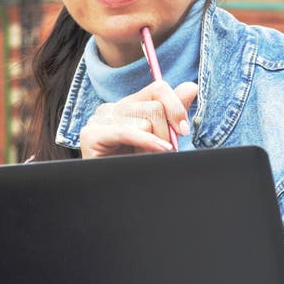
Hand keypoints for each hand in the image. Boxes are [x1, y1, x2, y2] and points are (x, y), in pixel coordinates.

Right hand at [80, 80, 197, 157]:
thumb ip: (173, 113)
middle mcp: (113, 107)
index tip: (184, 130)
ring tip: (144, 157)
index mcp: (129, 105)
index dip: (176, 108)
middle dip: (166, 133)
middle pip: (155, 107)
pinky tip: (159, 150)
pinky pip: (127, 132)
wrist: (116, 197)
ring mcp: (100, 119)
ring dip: (154, 145)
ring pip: (145, 121)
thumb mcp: (160, 138)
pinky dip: (146, 142)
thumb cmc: (138, 166)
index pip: (158, 89)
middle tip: (162, 151)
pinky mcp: (92, 134)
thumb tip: (191, 87)